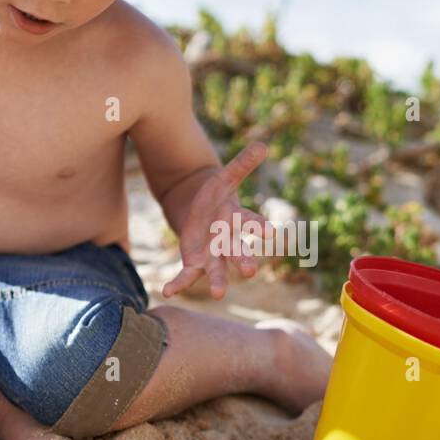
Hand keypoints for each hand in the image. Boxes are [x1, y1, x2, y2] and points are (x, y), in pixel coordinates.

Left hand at [162, 140, 275, 300]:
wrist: (199, 214)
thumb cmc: (215, 197)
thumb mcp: (225, 178)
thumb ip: (242, 165)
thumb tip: (263, 145)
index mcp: (236, 220)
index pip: (250, 222)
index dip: (260, 227)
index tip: (272, 233)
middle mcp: (227, 241)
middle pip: (237, 251)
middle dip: (243, 260)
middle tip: (250, 271)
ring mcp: (212, 255)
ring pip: (217, 270)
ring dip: (218, 282)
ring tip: (219, 294)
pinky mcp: (194, 262)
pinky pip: (187, 275)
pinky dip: (178, 284)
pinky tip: (167, 291)